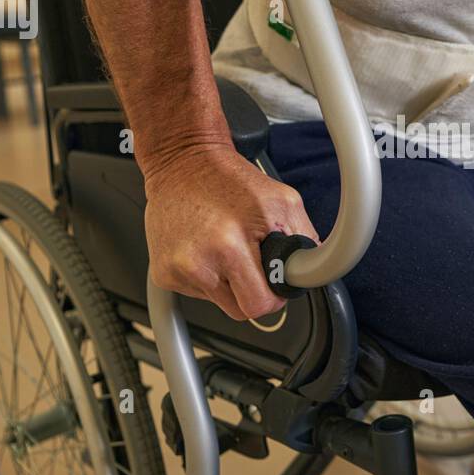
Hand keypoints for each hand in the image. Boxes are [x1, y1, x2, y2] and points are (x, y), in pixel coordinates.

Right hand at [143, 144, 317, 320]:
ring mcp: (178, 272)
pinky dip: (210, 277)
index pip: (262, 304)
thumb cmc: (230, 179)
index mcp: (229, 247)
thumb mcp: (282, 201)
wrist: (182, 162)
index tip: (277, 280)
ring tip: (228, 249)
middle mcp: (198, 263)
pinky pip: (201, 293)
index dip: (275, 295)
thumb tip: (310, 271)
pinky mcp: (163, 274)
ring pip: (222, 304)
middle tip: (257, 266)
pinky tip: (208, 249)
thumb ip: (304, 238)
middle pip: (242, 312)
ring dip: (231, 284)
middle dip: (255, 293)